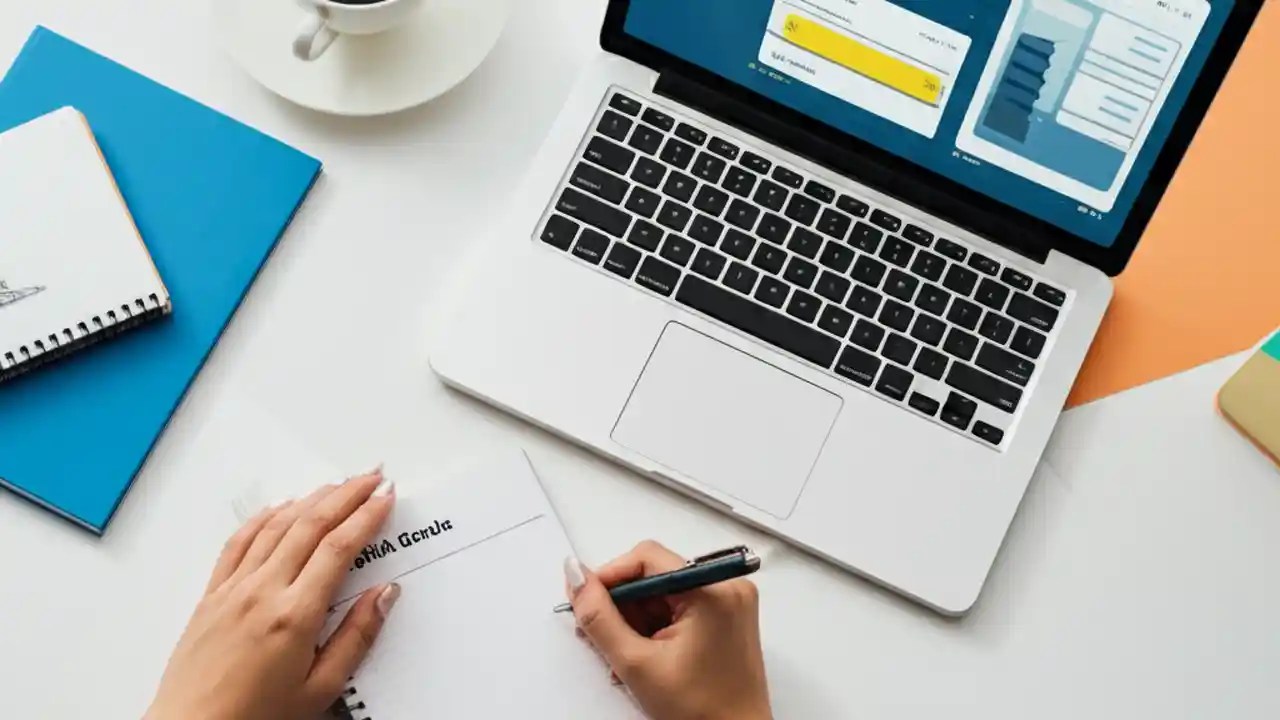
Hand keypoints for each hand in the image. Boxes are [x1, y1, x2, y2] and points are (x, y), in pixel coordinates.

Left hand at [145, 470, 398, 719]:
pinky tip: (278, 507)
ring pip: (276, 526)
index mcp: (294, 616)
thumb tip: (383, 596)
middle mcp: (262, 593)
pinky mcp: (211, 596)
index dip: (366, 516)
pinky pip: (238, 543)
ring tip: (335, 485)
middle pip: (310, 524)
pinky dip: (262, 518)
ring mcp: (233, 590)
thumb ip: (356, 637)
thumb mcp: (320, 689)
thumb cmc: (252, 719)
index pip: (339, 548)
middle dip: (346, 494)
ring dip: (310, 498)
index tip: (385, 498)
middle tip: (370, 478)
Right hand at [565, 541, 771, 719]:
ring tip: (622, 656)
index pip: (647, 558)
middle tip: (598, 634)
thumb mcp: (636, 663)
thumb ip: (599, 617)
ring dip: (635, 620)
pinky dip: (654, 628)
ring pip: (663, 594)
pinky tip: (642, 654)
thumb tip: (576, 578)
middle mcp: (727, 587)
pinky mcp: (725, 618)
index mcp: (713, 590)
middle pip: (654, 575)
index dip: (609, 577)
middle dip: (621, 605)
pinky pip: (678, 608)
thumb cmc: (703, 713)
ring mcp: (729, 603)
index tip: (585, 598)